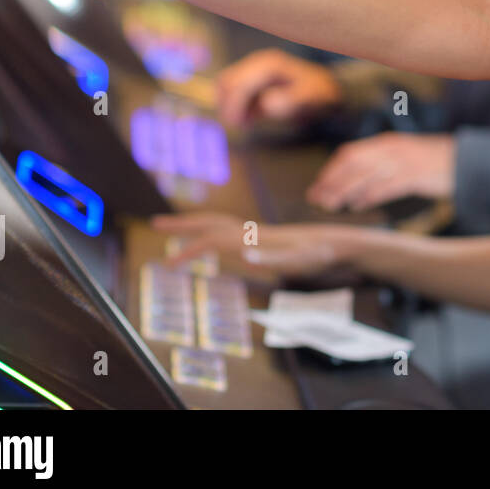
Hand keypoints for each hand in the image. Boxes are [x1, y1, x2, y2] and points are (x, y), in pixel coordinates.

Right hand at [154, 212, 358, 276]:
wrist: (335, 244)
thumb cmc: (318, 256)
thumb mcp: (297, 262)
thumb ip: (272, 260)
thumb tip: (244, 255)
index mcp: (253, 238)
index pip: (211, 242)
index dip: (188, 252)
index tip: (166, 266)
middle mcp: (250, 232)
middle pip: (210, 222)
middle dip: (181, 224)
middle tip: (154, 223)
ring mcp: (255, 233)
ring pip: (219, 224)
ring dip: (194, 224)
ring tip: (174, 229)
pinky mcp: (262, 238)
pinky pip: (230, 232)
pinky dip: (212, 233)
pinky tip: (208, 243)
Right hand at [215, 49, 341, 128]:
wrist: (325, 89)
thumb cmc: (318, 92)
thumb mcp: (309, 97)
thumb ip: (289, 101)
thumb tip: (266, 103)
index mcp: (268, 64)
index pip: (238, 82)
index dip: (234, 104)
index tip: (238, 124)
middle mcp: (257, 63)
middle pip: (227, 82)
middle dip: (229, 105)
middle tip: (240, 125)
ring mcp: (254, 71)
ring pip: (226, 87)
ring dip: (230, 106)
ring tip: (247, 123)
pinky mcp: (252, 81)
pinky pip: (233, 93)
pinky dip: (236, 106)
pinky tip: (250, 119)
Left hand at [306, 132, 455, 211]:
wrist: (465, 161)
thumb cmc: (432, 163)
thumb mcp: (404, 156)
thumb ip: (382, 164)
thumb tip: (356, 183)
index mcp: (387, 143)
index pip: (350, 153)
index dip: (331, 170)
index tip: (318, 186)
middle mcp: (392, 150)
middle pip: (353, 164)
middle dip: (332, 182)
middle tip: (317, 199)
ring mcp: (404, 162)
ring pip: (366, 175)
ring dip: (345, 191)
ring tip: (331, 205)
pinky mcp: (415, 176)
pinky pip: (386, 186)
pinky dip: (369, 196)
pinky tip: (358, 206)